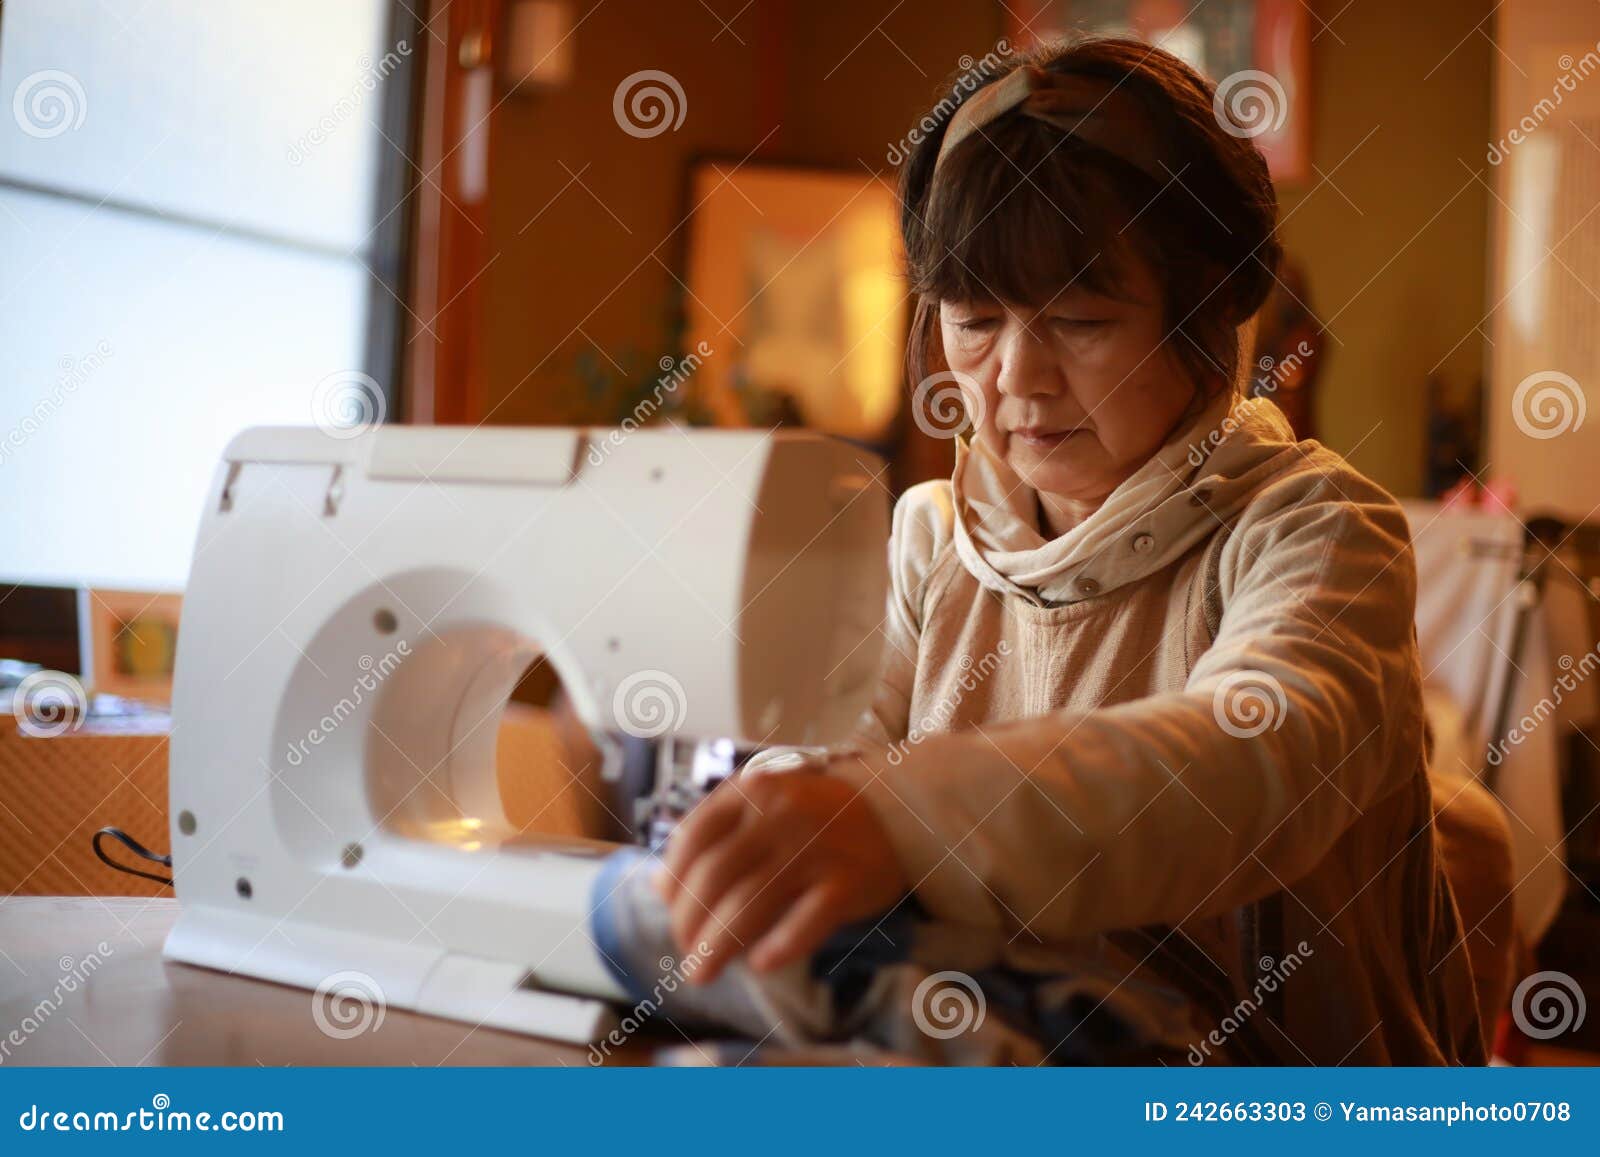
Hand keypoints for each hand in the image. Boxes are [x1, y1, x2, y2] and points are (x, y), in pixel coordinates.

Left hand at [653, 767, 906, 983]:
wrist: (896, 811)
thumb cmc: (815, 814)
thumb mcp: (762, 803)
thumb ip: (712, 834)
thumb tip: (658, 886)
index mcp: (753, 791)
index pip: (693, 838)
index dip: (673, 880)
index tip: (669, 909)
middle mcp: (780, 815)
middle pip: (715, 878)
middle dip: (689, 923)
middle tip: (686, 953)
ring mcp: (815, 849)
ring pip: (750, 905)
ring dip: (718, 947)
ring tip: (701, 973)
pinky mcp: (847, 884)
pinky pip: (805, 923)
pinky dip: (778, 948)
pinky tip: (760, 965)